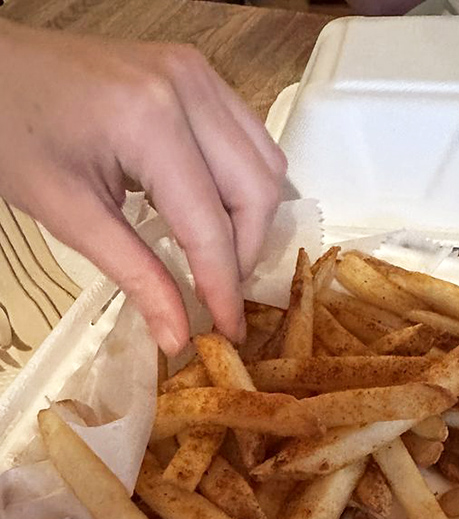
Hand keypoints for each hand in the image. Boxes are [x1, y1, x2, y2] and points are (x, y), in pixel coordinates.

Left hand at [0, 22, 286, 352]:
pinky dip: (241, 185)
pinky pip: (249, 140)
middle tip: (217, 295)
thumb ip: (135, 275)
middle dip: (243, 255)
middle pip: (256, 192)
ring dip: (249, 221)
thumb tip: (178, 337)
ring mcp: (199, 74)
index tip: (230, 332)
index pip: (210, 224)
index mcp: (150, 122)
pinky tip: (208, 211)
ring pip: (265, 165)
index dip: (224, 287)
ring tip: (215, 258)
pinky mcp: (199, 74)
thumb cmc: (12, 135)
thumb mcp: (68, 214)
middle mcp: (189, 89)